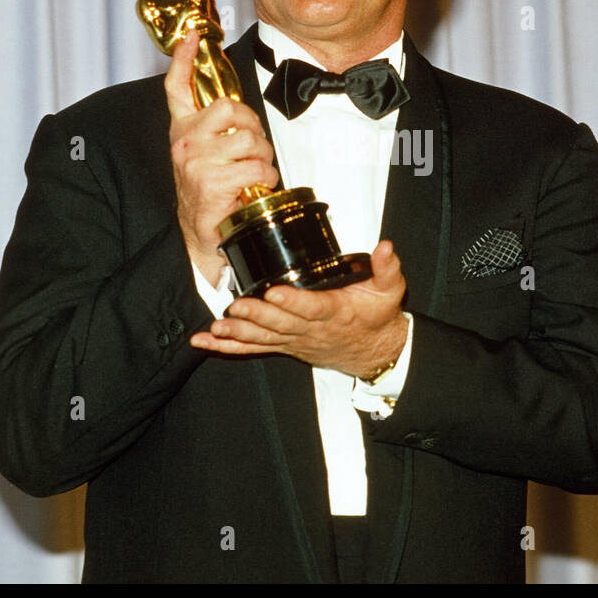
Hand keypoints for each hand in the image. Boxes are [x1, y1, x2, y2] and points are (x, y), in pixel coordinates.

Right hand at [165, 30, 278, 284]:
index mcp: (182, 131)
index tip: (193, 37)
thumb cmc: (210, 192)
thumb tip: (240, 114)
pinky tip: (252, 188)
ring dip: (263, 157)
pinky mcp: (211, 181)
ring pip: (249, 140)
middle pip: (231, 109)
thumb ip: (218, 131)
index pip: (177, 88)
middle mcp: (184, 142)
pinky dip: (265, 178)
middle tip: (253, 148)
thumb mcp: (206, 155)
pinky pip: (256, 167)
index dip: (184, 60)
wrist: (200, 235)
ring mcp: (196, 161)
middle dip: (254, 127)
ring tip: (254, 172)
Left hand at [190, 240, 409, 377]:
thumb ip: (388, 268)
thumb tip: (386, 247)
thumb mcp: (391, 290)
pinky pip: (253, 348)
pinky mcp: (284, 345)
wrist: (374, 351)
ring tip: (218, 326)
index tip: (275, 292)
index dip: (294, 302)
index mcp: (336, 311)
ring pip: (264, 338)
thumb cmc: (377, 316)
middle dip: (258, 315)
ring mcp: (295, 340)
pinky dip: (228, 346)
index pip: (313, 307)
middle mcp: (312, 329)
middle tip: (237, 306)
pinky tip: (206, 341)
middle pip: (282, 324)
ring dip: (240, 332)